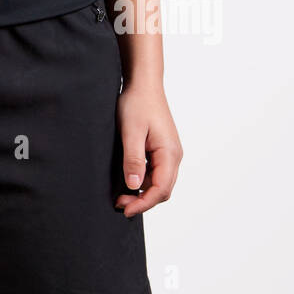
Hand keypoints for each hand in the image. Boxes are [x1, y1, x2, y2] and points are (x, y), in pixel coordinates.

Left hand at [115, 82, 182, 216]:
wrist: (143, 84)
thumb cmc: (137, 103)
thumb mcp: (131, 131)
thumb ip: (133, 159)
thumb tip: (134, 186)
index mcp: (170, 153)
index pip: (161, 189)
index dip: (144, 203)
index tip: (125, 209)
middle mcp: (174, 155)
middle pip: (163, 189)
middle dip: (142, 201)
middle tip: (120, 204)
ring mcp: (169, 153)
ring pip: (160, 182)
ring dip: (143, 192)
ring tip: (121, 196)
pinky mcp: (162, 149)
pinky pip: (156, 172)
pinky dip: (144, 182)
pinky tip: (128, 181)